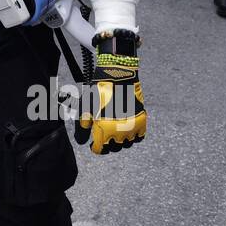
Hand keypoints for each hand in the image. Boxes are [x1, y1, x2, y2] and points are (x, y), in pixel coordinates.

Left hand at [75, 31, 145, 154]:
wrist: (118, 75)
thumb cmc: (99, 89)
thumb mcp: (87, 105)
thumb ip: (84, 123)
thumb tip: (84, 135)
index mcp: (104, 129)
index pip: (100, 149)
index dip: (95, 148)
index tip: (93, 145)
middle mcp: (120, 131)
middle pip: (115, 148)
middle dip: (107, 145)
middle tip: (104, 139)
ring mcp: (132, 126)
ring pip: (128, 144)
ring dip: (121, 142)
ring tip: (115, 135)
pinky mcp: (141, 119)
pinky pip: (140, 136)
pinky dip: (134, 137)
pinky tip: (127, 132)